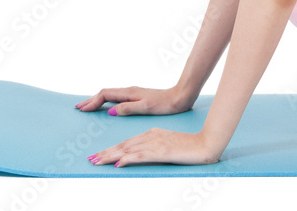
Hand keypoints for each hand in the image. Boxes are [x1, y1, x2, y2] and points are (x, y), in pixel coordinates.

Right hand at [74, 85, 194, 114]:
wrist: (180, 97)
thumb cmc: (165, 104)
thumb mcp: (146, 108)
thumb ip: (128, 108)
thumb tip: (110, 111)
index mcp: (129, 93)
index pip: (105, 95)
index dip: (92, 102)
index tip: (82, 109)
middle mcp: (129, 91)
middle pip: (105, 93)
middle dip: (91, 100)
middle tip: (79, 108)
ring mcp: (133, 94)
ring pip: (110, 95)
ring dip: (97, 100)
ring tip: (88, 107)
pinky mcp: (137, 97)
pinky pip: (116, 98)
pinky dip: (106, 101)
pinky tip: (106, 106)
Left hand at [88, 128, 219, 166]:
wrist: (206, 143)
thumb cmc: (189, 146)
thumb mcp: (168, 145)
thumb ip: (152, 149)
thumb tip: (136, 156)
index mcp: (152, 133)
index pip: (127, 143)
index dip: (111, 149)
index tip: (98, 155)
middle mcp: (151, 136)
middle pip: (123, 145)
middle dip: (105, 153)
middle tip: (90, 159)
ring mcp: (156, 143)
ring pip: (128, 150)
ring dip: (110, 156)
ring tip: (97, 162)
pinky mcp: (162, 151)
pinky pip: (141, 156)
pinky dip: (128, 159)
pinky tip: (118, 163)